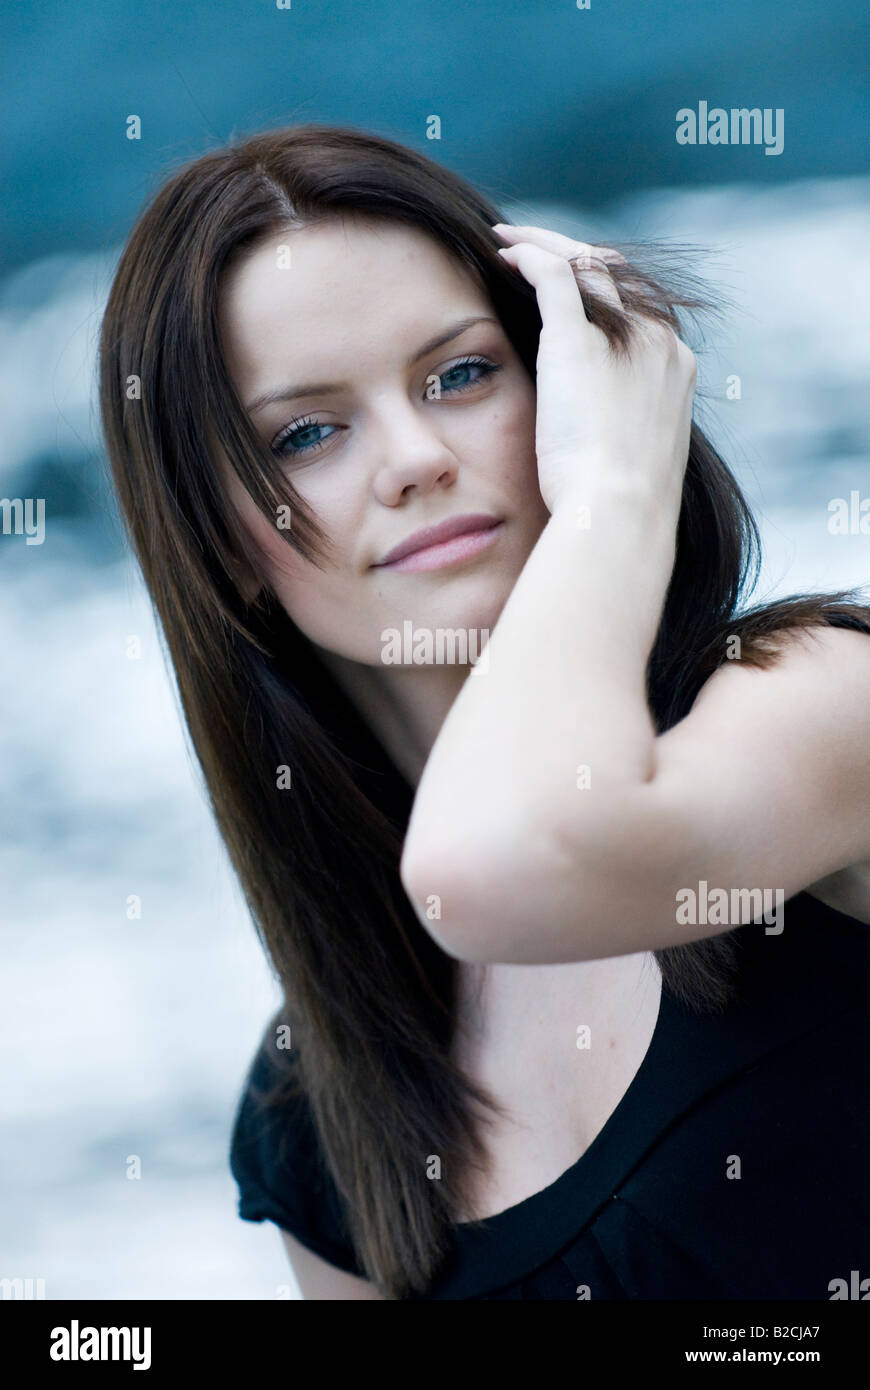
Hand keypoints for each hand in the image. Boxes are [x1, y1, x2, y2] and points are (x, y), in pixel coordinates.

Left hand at [492, 222, 696, 515]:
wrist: (622, 512)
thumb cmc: (622, 507)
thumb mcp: (634, 460)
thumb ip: (623, 432)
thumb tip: (597, 443)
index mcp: (675, 368)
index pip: (638, 309)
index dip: (601, 293)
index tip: (568, 294)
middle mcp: (659, 340)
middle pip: (615, 275)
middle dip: (574, 257)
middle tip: (535, 253)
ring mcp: (623, 334)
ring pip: (585, 262)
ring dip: (545, 244)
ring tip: (510, 243)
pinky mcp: (579, 338)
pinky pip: (553, 274)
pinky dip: (529, 254)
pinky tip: (504, 252)